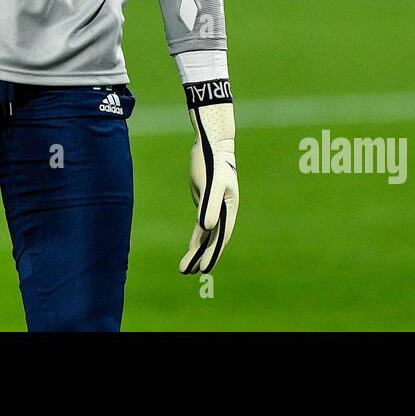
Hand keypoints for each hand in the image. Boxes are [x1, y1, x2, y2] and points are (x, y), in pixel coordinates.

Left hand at [179, 100, 237, 273]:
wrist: (212, 143)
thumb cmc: (213, 161)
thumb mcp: (211, 184)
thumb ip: (209, 206)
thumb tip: (206, 228)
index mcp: (228, 209)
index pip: (220, 237)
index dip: (212, 253)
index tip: (202, 268)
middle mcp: (223, 211)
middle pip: (212, 239)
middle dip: (201, 256)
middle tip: (187, 272)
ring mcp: (214, 208)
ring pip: (206, 234)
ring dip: (197, 250)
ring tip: (185, 267)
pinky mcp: (204, 202)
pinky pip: (201, 225)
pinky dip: (197, 237)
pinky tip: (192, 247)